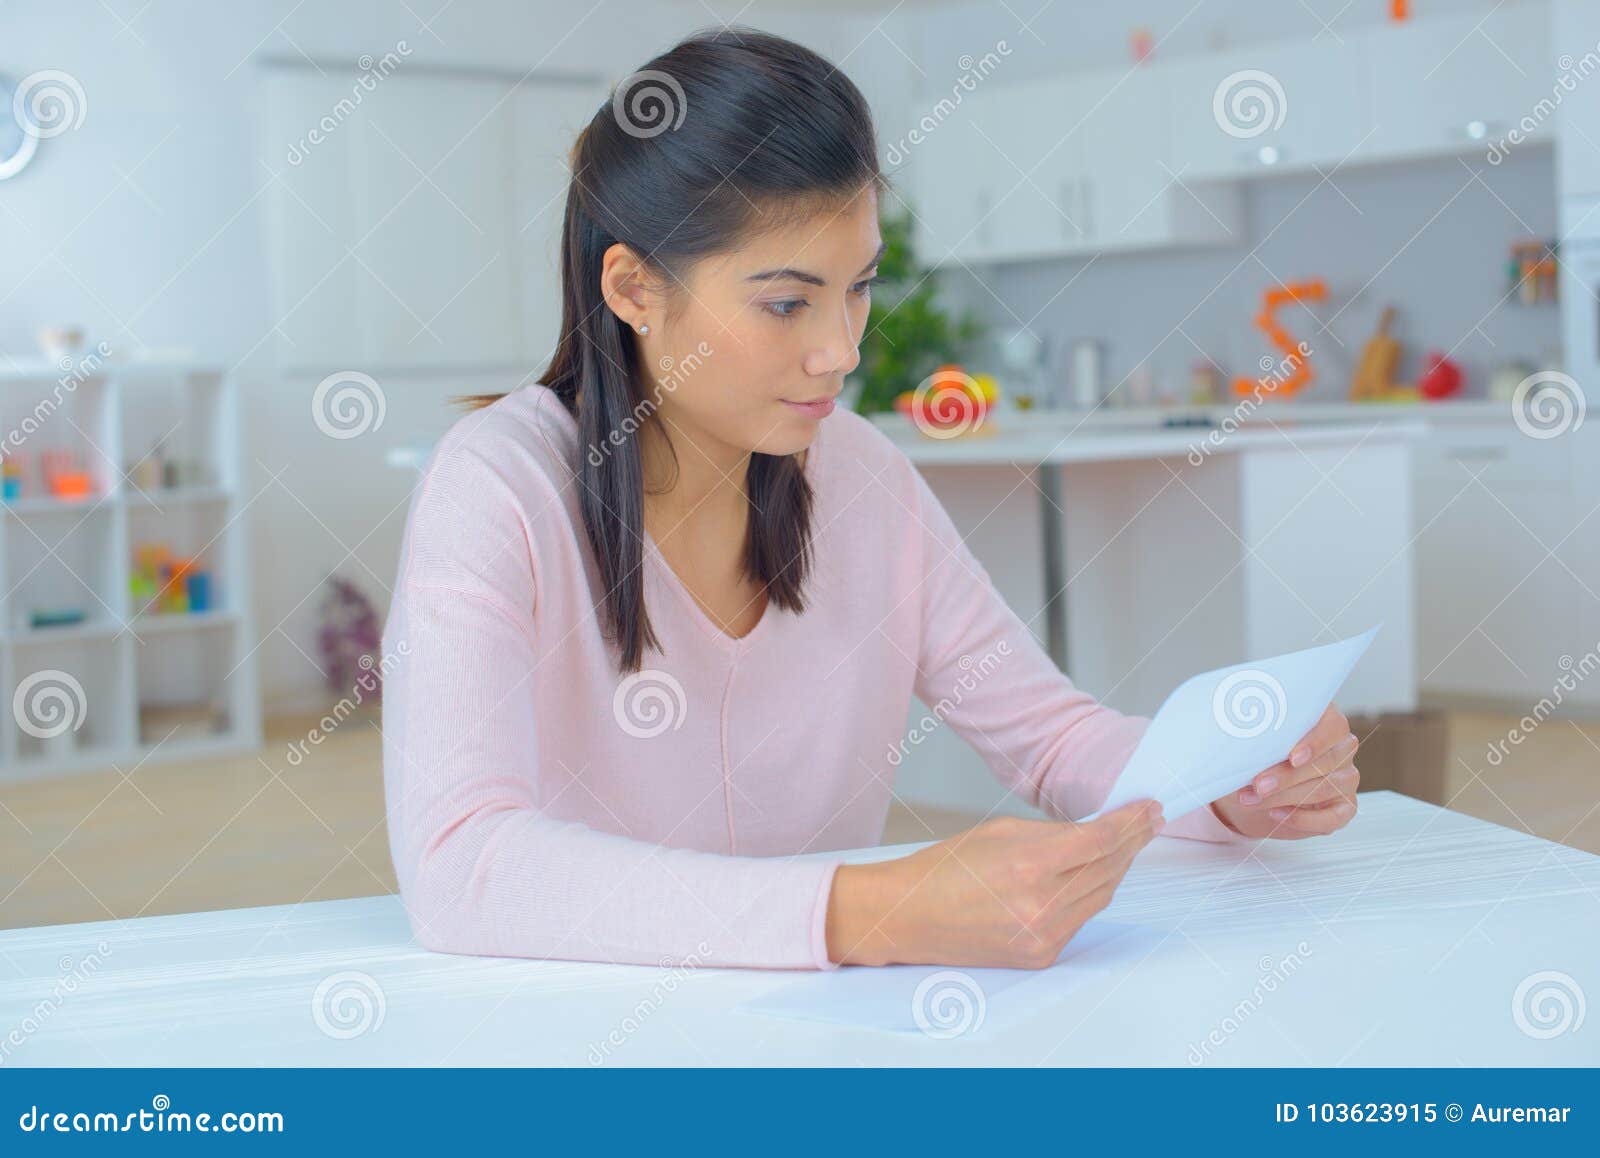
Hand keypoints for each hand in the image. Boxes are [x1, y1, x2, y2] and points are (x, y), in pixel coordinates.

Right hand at [825, 800, 1162, 968]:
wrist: (908, 917)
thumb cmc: (943, 868)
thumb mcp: (999, 832)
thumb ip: (1053, 833)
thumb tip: (1096, 831)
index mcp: (1028, 866)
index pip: (1101, 841)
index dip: (1130, 823)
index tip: (1148, 807)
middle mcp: (1041, 906)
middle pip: (1108, 868)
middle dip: (1132, 841)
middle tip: (1148, 820)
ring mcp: (1044, 936)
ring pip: (1101, 896)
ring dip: (1116, 867)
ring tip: (1127, 843)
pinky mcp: (1041, 954)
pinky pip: (1081, 918)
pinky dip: (1091, 893)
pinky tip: (1094, 874)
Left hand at [1209, 703, 1359, 839]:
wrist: (1253, 790)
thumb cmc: (1256, 757)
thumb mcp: (1252, 741)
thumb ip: (1256, 736)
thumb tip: (1239, 743)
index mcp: (1324, 720)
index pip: (1333, 726)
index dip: (1315, 742)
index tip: (1292, 757)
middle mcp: (1341, 747)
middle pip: (1324, 762)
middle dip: (1286, 776)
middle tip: (1258, 785)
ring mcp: (1346, 776)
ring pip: (1322, 788)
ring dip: (1283, 797)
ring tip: (1251, 799)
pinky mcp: (1344, 806)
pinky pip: (1331, 817)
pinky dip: (1301, 819)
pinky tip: (1276, 815)